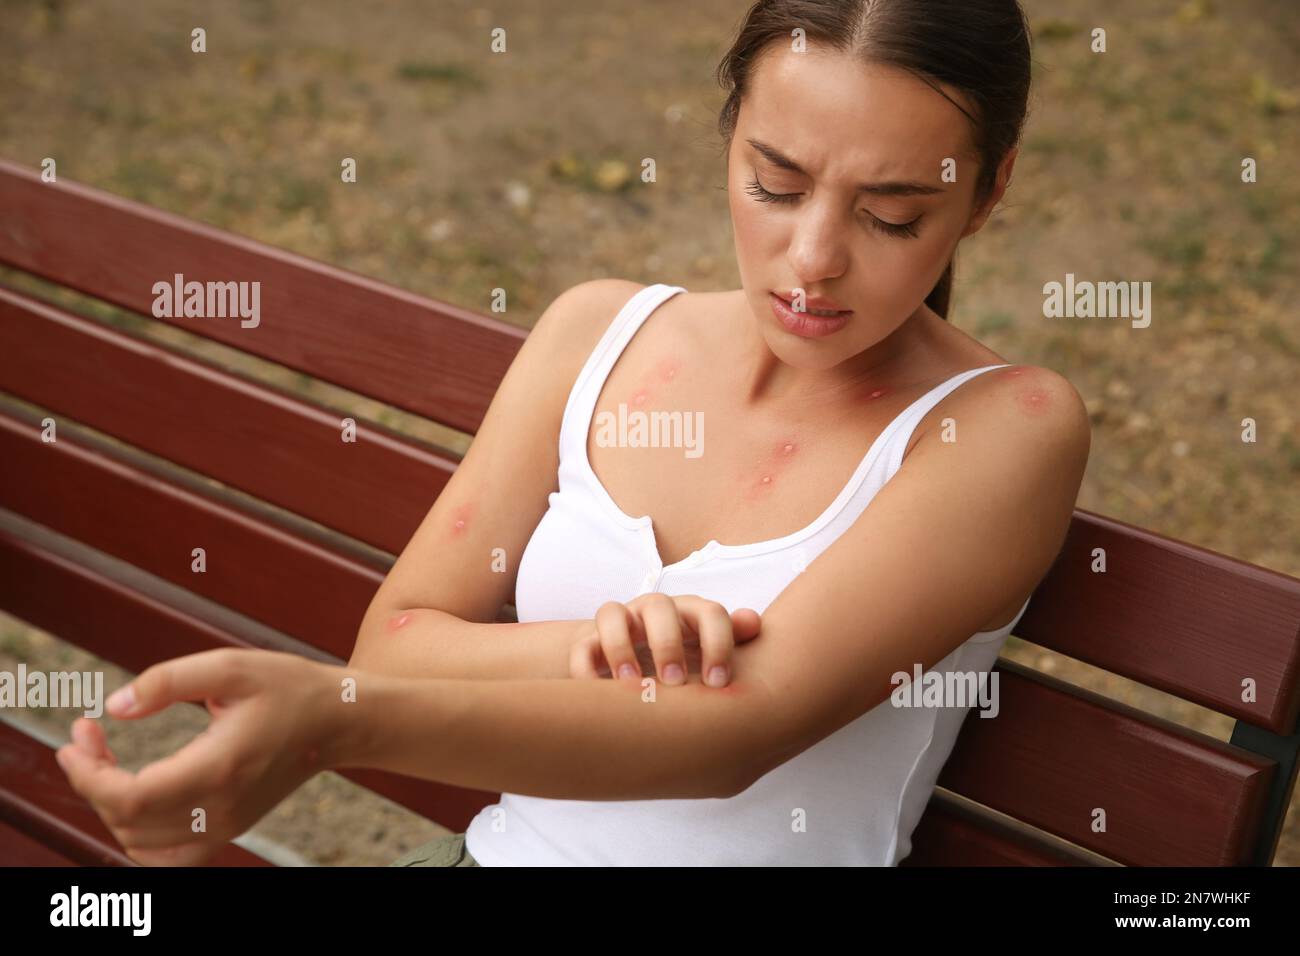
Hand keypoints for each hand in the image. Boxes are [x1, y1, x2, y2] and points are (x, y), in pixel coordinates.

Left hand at [54, 648, 341, 865]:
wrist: (340, 721)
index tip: (74, 738)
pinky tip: (134, 794)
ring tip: (104, 759)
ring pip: (140, 843)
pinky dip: (136, 834)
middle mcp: (221, 809)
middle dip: (91, 780)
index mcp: (218, 769)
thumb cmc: (289, 687)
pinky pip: (167, 855)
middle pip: (127, 822)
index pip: (130, 798)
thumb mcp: (231, 666)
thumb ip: (169, 680)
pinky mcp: (230, 828)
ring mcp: (226, 825)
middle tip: (86, 734)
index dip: (88, 775)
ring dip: (109, 805)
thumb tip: (115, 706)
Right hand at [568, 594, 760, 687]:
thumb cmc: (685, 660)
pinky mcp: (589, 640)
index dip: (717, 643)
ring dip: (620, 647)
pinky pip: (582, 646)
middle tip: (675, 682)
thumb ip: (734, 638)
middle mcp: (654, 610)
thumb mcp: (710, 651)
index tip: (719, 684)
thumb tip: (754, 622)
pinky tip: (599, 696)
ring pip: (612, 614)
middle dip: (667, 644)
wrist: (634, 662)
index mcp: (691, 612)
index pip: (710, 613)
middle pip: (660, 607)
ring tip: (631, 686)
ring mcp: (619, 622)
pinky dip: (586, 669)